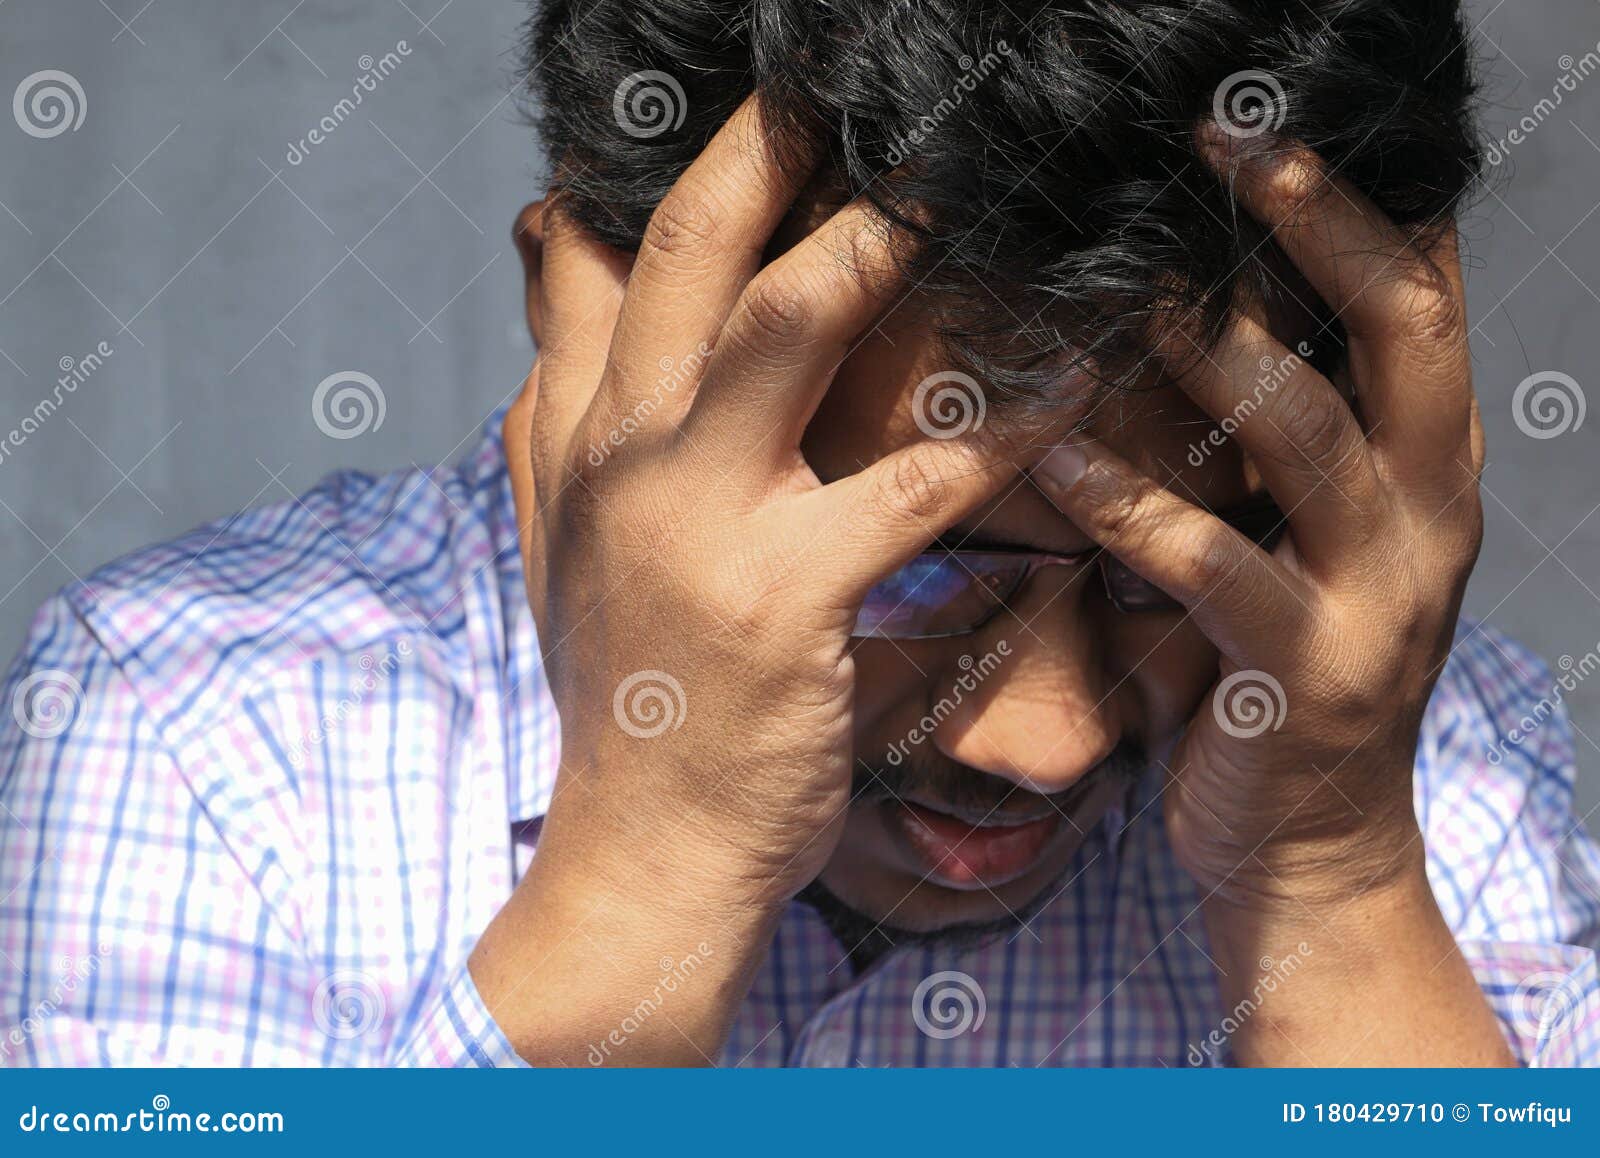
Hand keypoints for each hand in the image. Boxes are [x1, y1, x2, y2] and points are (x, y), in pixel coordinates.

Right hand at [481, 100, 1050, 1063]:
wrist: (643, 848)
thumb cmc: (629, 695)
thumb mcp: (559, 544)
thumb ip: (554, 414)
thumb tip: (558, 282)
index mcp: (576, 440)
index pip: (592, 264)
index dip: (654, 169)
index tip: (735, 110)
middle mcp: (626, 456)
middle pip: (691, 252)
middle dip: (769, 146)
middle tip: (842, 89)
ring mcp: (700, 519)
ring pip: (790, 325)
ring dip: (884, 238)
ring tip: (958, 183)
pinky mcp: (788, 594)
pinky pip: (915, 480)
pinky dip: (1002, 422)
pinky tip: (1070, 378)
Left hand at [1035, 128, 1484, 912]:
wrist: (1310, 855)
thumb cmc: (1284, 682)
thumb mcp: (1306, 545)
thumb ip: (1283, 450)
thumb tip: (1209, 326)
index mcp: (1428, 472)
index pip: (1422, 305)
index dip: (1363, 207)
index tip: (1277, 127)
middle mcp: (1428, 517)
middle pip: (1402, 332)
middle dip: (1319, 227)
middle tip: (1231, 143)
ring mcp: (1377, 597)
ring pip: (1310, 437)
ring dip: (1219, 349)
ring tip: (1132, 282)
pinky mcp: (1303, 673)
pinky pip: (1212, 564)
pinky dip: (1130, 501)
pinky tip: (1054, 453)